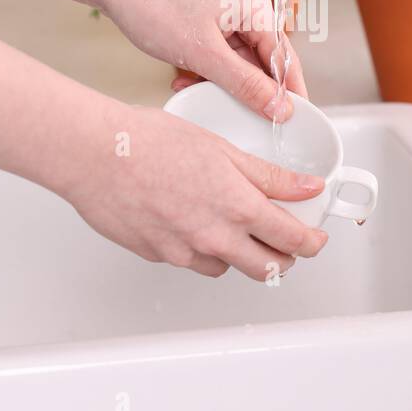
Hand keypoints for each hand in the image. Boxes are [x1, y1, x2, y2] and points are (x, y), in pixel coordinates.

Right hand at [64, 105, 327, 279]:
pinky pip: (190, 261)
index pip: (292, 240)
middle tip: (284, 243)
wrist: (96, 154)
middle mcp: (215, 237)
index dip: (312, 242)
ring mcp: (184, 252)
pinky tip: (190, 221)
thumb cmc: (150, 142)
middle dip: (283, 259)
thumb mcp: (222, 148)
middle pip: (267, 269)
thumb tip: (306, 186)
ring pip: (226, 267)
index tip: (315, 238)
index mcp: (238, 206)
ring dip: (238, 253)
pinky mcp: (158, 256)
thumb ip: (269, 175)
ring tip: (230, 226)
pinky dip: (200, 249)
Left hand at [101, 0, 308, 118]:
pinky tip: (185, 77)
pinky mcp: (210, 12)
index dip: (288, 94)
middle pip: (262, 58)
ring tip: (192, 86)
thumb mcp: (202, 55)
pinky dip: (207, 66)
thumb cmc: (154, 6)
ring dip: (219, 79)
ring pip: (238, 57)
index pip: (284, 59)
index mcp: (256, 6)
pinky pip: (221, 48)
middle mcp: (248, 2)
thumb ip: (245, 84)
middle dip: (243, 86)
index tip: (290, 124)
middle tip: (229, 111)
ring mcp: (229, 6)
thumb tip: (281, 107)